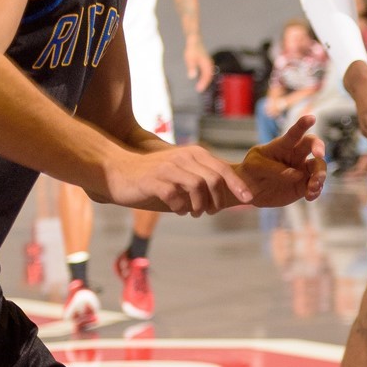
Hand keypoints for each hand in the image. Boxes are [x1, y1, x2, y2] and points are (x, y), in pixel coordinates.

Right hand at [104, 143, 251, 215]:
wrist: (117, 170)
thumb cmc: (154, 176)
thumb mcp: (181, 171)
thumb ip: (201, 178)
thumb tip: (228, 196)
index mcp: (194, 154)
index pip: (223, 169)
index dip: (238, 185)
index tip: (249, 199)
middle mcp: (183, 157)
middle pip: (214, 180)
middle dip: (217, 201)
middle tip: (210, 212)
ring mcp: (168, 168)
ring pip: (197, 187)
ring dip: (200, 206)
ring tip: (194, 212)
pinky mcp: (153, 180)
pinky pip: (175, 196)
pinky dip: (181, 207)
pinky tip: (178, 210)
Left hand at [185, 40, 214, 91]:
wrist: (195, 41)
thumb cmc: (192, 49)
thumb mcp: (190, 59)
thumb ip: (191, 68)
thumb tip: (192, 76)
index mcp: (207, 64)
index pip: (206, 77)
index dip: (203, 84)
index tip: (199, 89)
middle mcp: (209, 64)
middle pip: (209, 76)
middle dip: (205, 83)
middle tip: (200, 89)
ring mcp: (209, 63)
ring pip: (209, 74)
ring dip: (206, 80)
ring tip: (201, 85)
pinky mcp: (207, 62)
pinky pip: (207, 71)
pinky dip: (205, 76)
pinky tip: (201, 78)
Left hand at [239, 115, 328, 207]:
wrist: (249, 190)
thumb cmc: (250, 172)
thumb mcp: (253, 166)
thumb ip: (272, 168)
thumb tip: (296, 174)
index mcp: (282, 146)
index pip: (294, 133)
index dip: (303, 125)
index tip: (311, 118)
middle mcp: (296, 155)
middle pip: (313, 145)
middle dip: (319, 148)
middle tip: (319, 155)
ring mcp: (301, 170)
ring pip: (318, 167)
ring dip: (320, 175)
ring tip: (313, 186)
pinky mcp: (303, 185)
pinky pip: (316, 186)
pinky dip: (316, 191)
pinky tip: (309, 197)